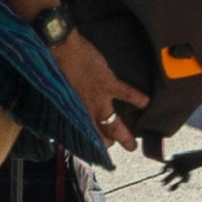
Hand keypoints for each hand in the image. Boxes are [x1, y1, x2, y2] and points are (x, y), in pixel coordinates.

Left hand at [48, 23, 142, 144]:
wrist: (63, 49)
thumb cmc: (54, 67)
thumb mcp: (57, 90)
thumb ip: (67, 102)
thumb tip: (69, 106)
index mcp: (73, 112)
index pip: (84, 135)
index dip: (92, 145)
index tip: (97, 151)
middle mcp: (86, 110)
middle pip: (101, 134)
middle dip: (111, 146)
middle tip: (117, 152)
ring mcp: (99, 98)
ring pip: (113, 124)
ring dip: (124, 137)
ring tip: (132, 145)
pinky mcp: (109, 83)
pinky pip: (127, 93)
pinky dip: (138, 99)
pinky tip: (146, 104)